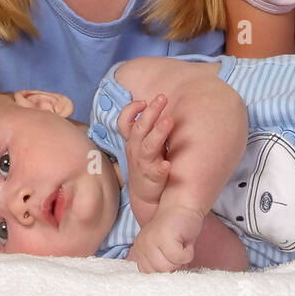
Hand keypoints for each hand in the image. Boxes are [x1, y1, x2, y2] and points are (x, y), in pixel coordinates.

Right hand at [118, 93, 173, 228]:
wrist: (145, 198)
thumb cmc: (146, 165)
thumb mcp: (140, 144)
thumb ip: (144, 126)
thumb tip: (156, 103)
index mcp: (133, 141)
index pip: (125, 122)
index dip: (131, 110)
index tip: (143, 101)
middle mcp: (136, 150)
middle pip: (140, 128)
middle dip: (151, 111)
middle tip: (162, 97)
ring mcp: (144, 164)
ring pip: (148, 146)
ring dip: (158, 133)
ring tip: (169, 121)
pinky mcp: (153, 179)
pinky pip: (156, 172)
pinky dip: (161, 167)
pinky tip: (167, 163)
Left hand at [128, 205, 203, 273]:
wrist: (184, 205)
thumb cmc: (178, 230)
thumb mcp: (166, 251)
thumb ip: (160, 265)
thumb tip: (165, 286)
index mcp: (139, 251)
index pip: (150, 276)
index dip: (166, 269)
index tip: (172, 256)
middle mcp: (141, 246)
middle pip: (159, 273)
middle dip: (174, 264)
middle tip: (178, 247)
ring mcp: (150, 241)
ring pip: (168, 268)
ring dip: (180, 259)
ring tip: (180, 243)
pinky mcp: (163, 237)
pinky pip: (179, 259)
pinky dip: (187, 253)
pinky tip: (184, 240)